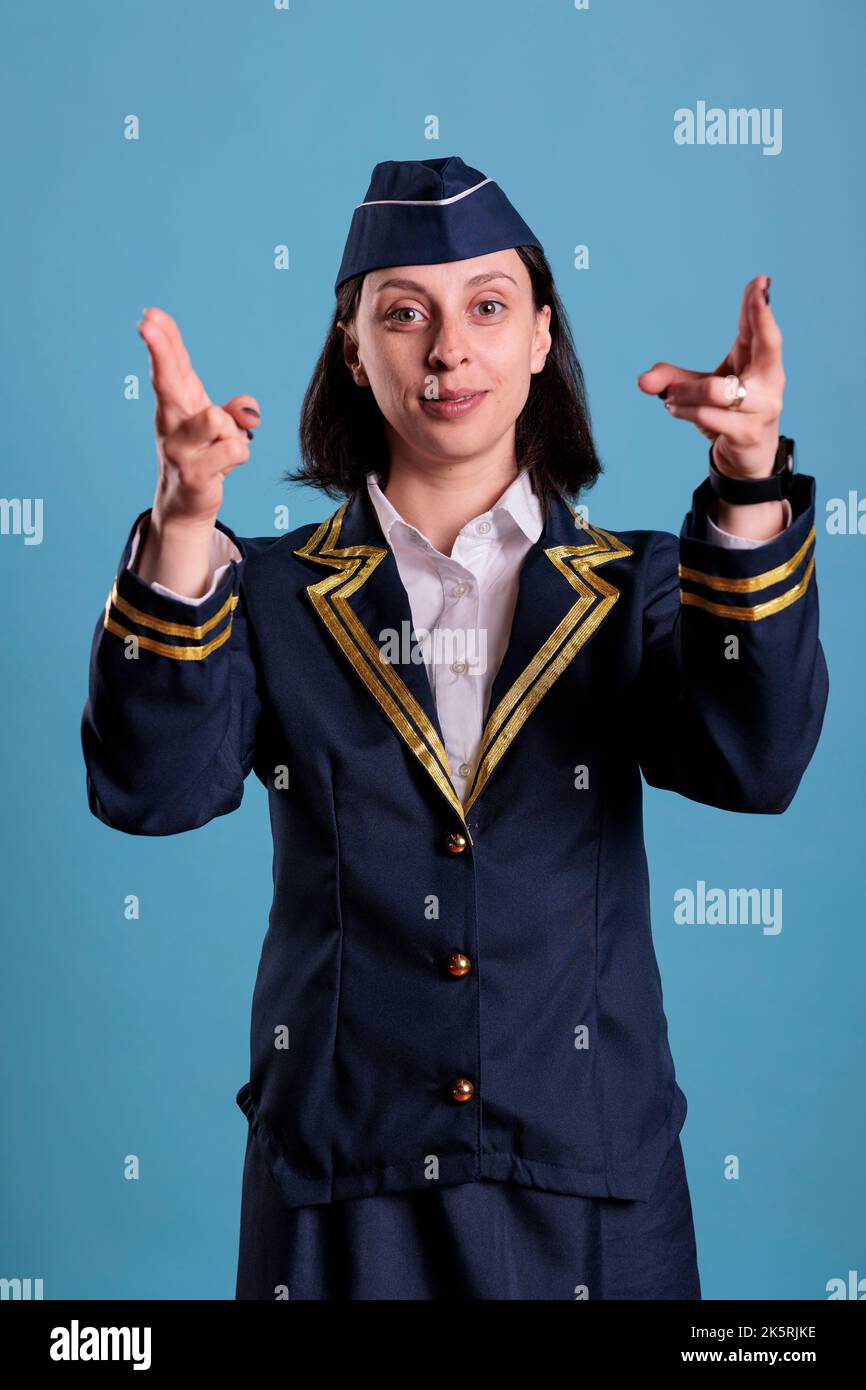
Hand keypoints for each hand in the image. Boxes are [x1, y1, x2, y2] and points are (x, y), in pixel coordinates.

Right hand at [137, 306, 260, 530]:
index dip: (162, 340)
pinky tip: (223, 467)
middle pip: (168, 380)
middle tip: (146, 324)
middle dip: (160, 352)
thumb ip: (238, 410)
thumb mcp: (223, 426)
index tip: (149, 316)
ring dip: (231, 432)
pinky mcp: (193, 473)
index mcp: (177, 402)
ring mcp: (178, 447)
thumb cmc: (204, 453)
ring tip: (221, 446)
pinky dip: (238, 455)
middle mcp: (170, 421)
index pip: (170, 365)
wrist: (186, 502)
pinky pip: (235, 450)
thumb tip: (249, 413)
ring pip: (216, 419)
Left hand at [636, 274, 781, 478]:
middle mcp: (769, 381)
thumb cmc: (726, 414)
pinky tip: (674, 408)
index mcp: (761, 362)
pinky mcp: (747, 432)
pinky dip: (682, 409)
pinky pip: (705, 414)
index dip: (759, 305)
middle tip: (758, 295)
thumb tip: (642, 381)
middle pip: (768, 344)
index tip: (761, 282)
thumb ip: (670, 379)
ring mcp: (762, 407)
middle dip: (761, 318)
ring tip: (670, 397)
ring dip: (683, 392)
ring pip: (716, 389)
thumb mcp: (698, 389)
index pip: (761, 329)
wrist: (746, 459)